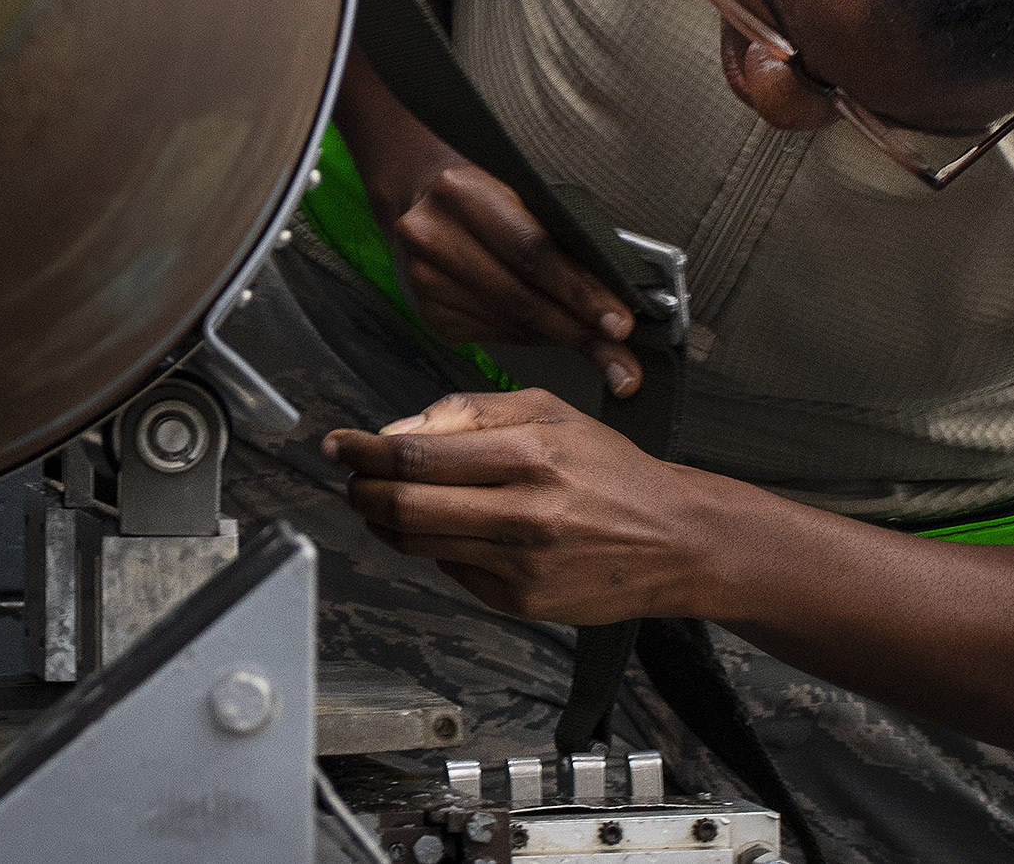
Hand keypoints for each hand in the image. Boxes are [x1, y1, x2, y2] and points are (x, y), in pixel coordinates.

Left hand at [324, 390, 716, 624]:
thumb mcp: (550, 412)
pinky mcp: (520, 601)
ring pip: (419, 543)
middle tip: (350, 477)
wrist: (673, 539)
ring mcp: (521, 563)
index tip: (340, 445)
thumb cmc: (611, 470)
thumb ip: (471, 412)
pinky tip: (442, 530)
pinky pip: (451, 572)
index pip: (419, 454)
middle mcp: (524, 512)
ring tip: (380, 501)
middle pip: (407, 504)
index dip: (365, 450)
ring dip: (383, 521)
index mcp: (531, 454)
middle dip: (363, 489)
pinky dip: (432, 549)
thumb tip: (398, 429)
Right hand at [337, 60, 640, 392]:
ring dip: (562, 341)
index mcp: (462, 193)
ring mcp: (425, 280)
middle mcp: (433, 237)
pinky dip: (531, 338)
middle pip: (523, 299)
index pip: (534, 252)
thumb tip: (614, 290)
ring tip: (603, 355)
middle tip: (625, 365)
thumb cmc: (484, 187)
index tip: (621, 323)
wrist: (416, 190)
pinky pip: (495, 335)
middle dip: (582, 334)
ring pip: (512, 325)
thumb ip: (557, 233)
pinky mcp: (429, 313)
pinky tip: (553, 336)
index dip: (581, 292)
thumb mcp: (517, 189)